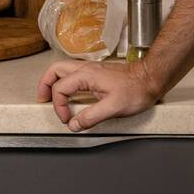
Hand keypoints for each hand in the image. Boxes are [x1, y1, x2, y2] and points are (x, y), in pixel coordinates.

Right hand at [36, 59, 160, 131]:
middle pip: (55, 70)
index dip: (59, 106)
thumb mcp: (113, 108)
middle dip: (45, 84)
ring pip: (64, 69)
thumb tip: (74, 125)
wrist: (152, 79)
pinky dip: (66, 81)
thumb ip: (90, 117)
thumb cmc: (136, 90)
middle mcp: (86, 69)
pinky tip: (70, 92)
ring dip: (54, 81)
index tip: (67, 119)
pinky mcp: (98, 72)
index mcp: (86, 75)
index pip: (60, 88)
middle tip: (42, 99)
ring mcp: (92, 69)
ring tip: (51, 96)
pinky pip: (74, 73)